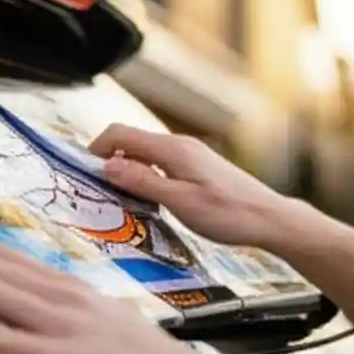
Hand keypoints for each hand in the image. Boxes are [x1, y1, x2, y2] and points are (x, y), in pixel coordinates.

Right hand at [88, 124, 302, 248]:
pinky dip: (145, 177)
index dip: (96, 149)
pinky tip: (148, 201)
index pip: (120, 134)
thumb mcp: (179, 202)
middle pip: (131, 142)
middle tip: (98, 191)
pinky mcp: (196, 168)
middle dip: (109, 161)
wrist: (269, 219)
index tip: (84, 172)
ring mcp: (189, 156)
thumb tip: (108, 166)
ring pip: (145, 155)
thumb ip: (142, 182)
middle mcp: (179, 146)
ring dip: (127, 171)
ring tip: (120, 200)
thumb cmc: (228, 214)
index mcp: (172, 150)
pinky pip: (160, 165)